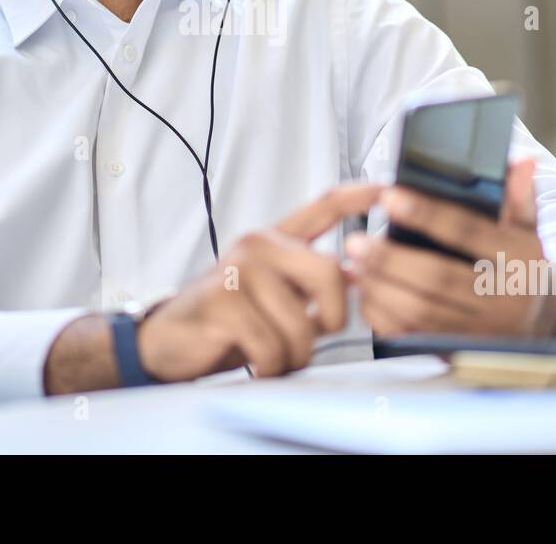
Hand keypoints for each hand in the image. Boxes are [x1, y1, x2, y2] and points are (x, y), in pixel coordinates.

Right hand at [137, 183, 381, 380]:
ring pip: (301, 323)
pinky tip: (256, 364)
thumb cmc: (223, 323)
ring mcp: (238, 269)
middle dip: (333, 317)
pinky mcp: (221, 300)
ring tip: (274, 358)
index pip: (322, 207)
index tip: (388, 190)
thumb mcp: (273, 300)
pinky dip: (271, 366)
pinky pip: (271, 345)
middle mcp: (258, 246)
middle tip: (313, 336)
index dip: (358, 197)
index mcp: (274, 243)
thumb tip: (359, 279)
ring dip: (294, 356)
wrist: (167, 342)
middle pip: (331, 273)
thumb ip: (311, 288)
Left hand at [346, 159, 555, 338]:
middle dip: (391, 260)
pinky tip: (365, 296)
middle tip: (355, 242)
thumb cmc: (529, 271)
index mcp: (515, 259)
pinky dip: (385, 318)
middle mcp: (497, 296)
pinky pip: (416, 337)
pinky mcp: (459, 349)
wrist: (549, 329)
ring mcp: (478, 327)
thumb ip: (521, 198)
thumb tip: (522, 161)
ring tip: (353, 266)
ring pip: (422, 310)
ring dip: (382, 288)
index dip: (427, 214)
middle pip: (438, 277)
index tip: (389, 197)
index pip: (467, 232)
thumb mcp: (531, 233)